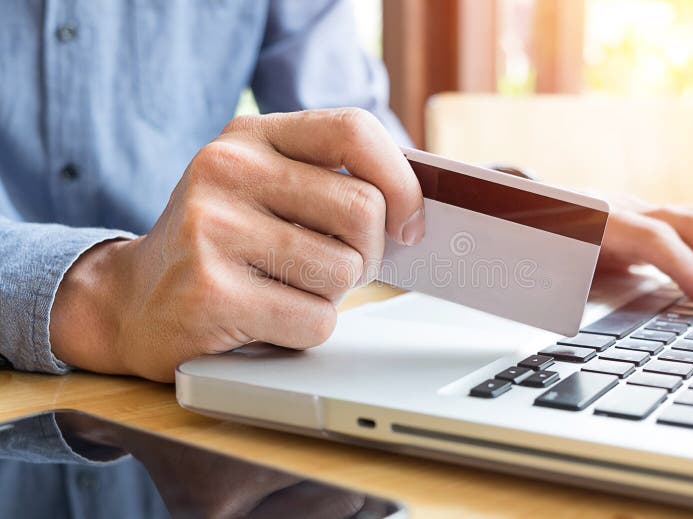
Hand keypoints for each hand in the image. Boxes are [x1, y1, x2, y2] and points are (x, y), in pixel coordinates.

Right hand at [50, 109, 424, 381]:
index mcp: (249, 136)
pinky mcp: (211, 292)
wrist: (130, 300)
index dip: (401, 180)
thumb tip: (413, 209)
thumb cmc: (216, 243)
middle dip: (367, 253)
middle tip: (338, 267)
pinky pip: (315, 319)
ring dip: (331, 294)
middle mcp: (226, 170)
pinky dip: (306, 329)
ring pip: (343, 271)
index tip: (409, 222)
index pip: (353, 131)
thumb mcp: (260, 189)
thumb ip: (325, 181)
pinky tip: (266, 318)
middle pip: (362, 209)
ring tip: (286, 289)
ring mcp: (212, 229)